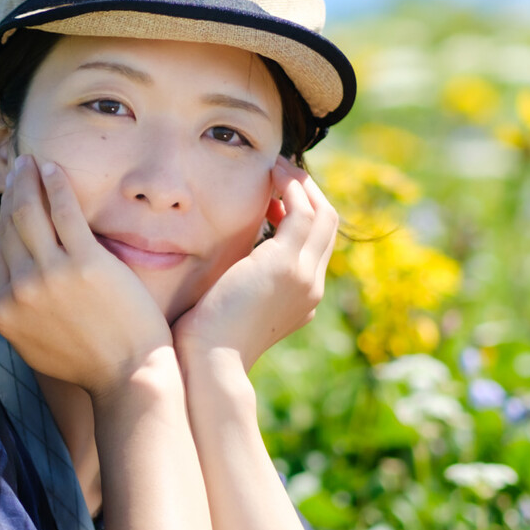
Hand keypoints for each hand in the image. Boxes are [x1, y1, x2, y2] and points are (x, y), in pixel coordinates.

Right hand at [0, 155, 173, 399]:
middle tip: (18, 170)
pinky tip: (53, 169)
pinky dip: (55, 185)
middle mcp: (20, 290)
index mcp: (4, 311)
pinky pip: (63, 211)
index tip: (11, 203)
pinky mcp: (84, 262)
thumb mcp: (35, 344)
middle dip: (11, 193)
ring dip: (27, 181)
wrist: (127, 375)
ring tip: (31, 164)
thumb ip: (19, 314)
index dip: (3, 222)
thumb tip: (11, 290)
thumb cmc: (89, 362)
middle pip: (8, 228)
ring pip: (29, 213)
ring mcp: (50, 275)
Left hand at [170, 157, 337, 371]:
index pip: (315, 246)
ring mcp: (304, 276)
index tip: (275, 198)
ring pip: (321, 214)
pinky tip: (271, 175)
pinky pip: (302, 211)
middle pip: (327, 227)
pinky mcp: (286, 264)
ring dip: (300, 184)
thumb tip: (220, 269)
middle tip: (281, 173)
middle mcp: (311, 288)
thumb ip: (235, 285)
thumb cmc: (203, 342)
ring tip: (276, 167)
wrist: (207, 363)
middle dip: (307, 194)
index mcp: (301, 300)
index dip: (301, 215)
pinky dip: (290, 188)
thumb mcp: (226, 308)